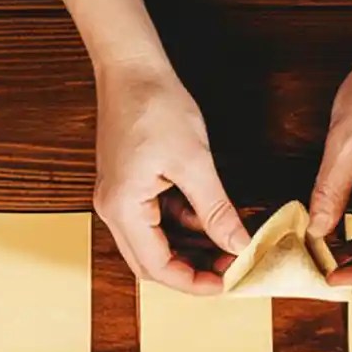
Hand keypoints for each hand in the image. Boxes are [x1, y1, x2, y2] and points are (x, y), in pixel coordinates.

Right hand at [93, 59, 249, 294]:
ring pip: (155, 242)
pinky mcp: (129, 185)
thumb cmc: (154, 105)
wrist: (131, 66)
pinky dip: (183, 225)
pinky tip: (211, 220)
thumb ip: (215, 209)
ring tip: (228, 248)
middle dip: (192, 271)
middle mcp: (114, 209)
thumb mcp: (193, 161)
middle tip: (231, 271)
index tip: (228, 284)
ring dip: (189, 249)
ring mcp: (119, 197)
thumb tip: (238, 245)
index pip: (157, 267)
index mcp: (123, 209)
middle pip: (152, 263)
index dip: (194, 282)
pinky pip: (155, 219)